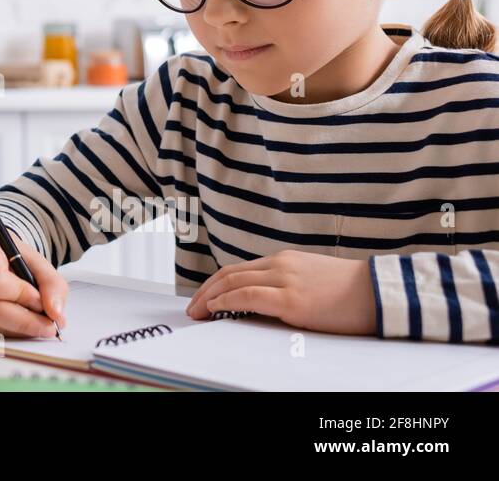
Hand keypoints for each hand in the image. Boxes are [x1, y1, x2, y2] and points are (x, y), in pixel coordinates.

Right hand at [0, 232, 66, 337]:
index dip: (20, 295)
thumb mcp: (36, 261)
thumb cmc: (11, 258)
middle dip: (23, 321)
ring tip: (37, 323)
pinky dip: (8, 332)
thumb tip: (55, 313)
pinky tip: (20, 324)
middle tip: (48, 325)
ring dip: (17, 330)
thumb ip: (52, 284)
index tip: (40, 300)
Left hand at [185, 249, 376, 334]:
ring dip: (210, 297)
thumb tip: (264, 303)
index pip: (240, 269)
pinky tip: (216, 309)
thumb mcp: (312, 281)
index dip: (217, 283)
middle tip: (193, 306)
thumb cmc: (351, 292)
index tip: (204, 296)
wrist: (380, 293)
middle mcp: (280, 265)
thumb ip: (287, 286)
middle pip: (230, 274)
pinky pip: (247, 297)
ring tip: (198, 312)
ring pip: (234, 283)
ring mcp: (285, 280)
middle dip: (206, 290)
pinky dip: (226, 301)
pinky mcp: (291, 299)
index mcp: (285, 260)